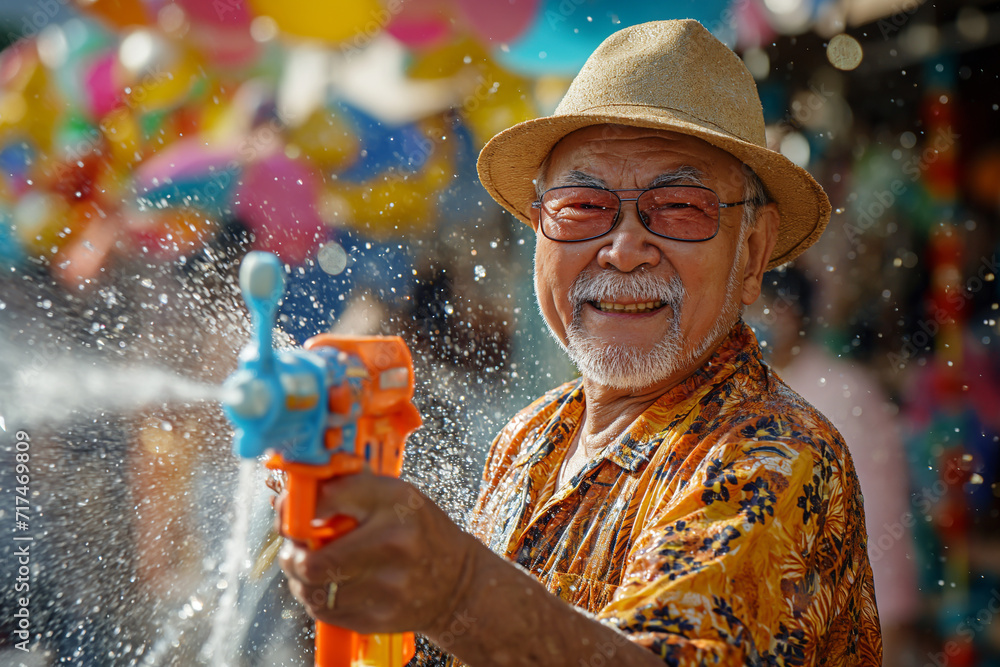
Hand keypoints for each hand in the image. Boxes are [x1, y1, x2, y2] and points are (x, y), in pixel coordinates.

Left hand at [277, 471, 475, 635]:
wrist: (457, 582)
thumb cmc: (420, 533)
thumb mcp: (396, 495)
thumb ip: (350, 488)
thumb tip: (300, 490)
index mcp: (395, 504)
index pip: (329, 500)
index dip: (297, 507)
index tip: (290, 509)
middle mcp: (392, 544)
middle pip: (312, 560)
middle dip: (292, 554)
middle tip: (294, 547)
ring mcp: (386, 587)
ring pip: (313, 589)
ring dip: (301, 579)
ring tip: (312, 567)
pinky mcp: (379, 618)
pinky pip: (326, 611)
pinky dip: (318, 598)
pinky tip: (331, 586)